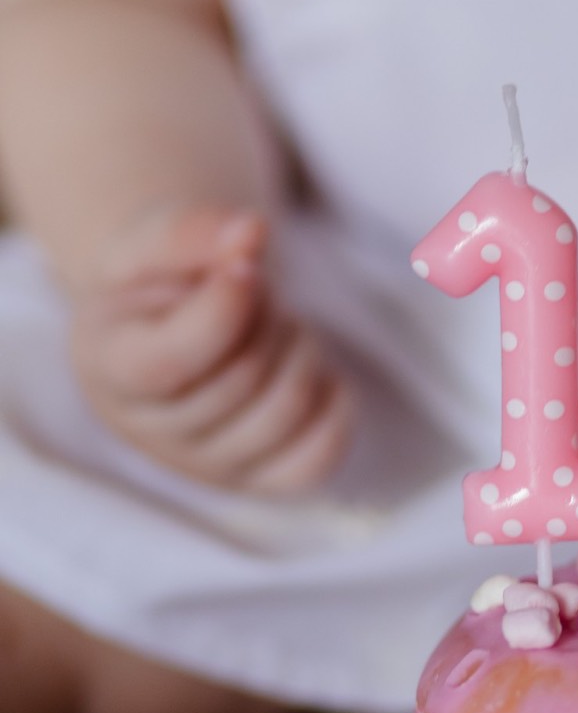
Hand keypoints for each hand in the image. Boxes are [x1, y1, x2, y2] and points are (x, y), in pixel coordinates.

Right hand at [69, 207, 354, 493]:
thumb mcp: (154, 242)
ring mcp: (206, 466)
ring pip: (284, 413)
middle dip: (265, 317)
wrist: (172, 330)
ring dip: (300, 350)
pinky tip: (309, 370)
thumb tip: (251, 232)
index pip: (170, 361)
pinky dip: (333, 404)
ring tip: (276, 327)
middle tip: (255, 291)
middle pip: (241, 378)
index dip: (223, 310)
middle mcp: (150, 431)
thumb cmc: (159, 283)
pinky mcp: (259, 480)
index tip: (246, 267)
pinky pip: (318, 456)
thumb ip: (192, 232)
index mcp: (109, 364)